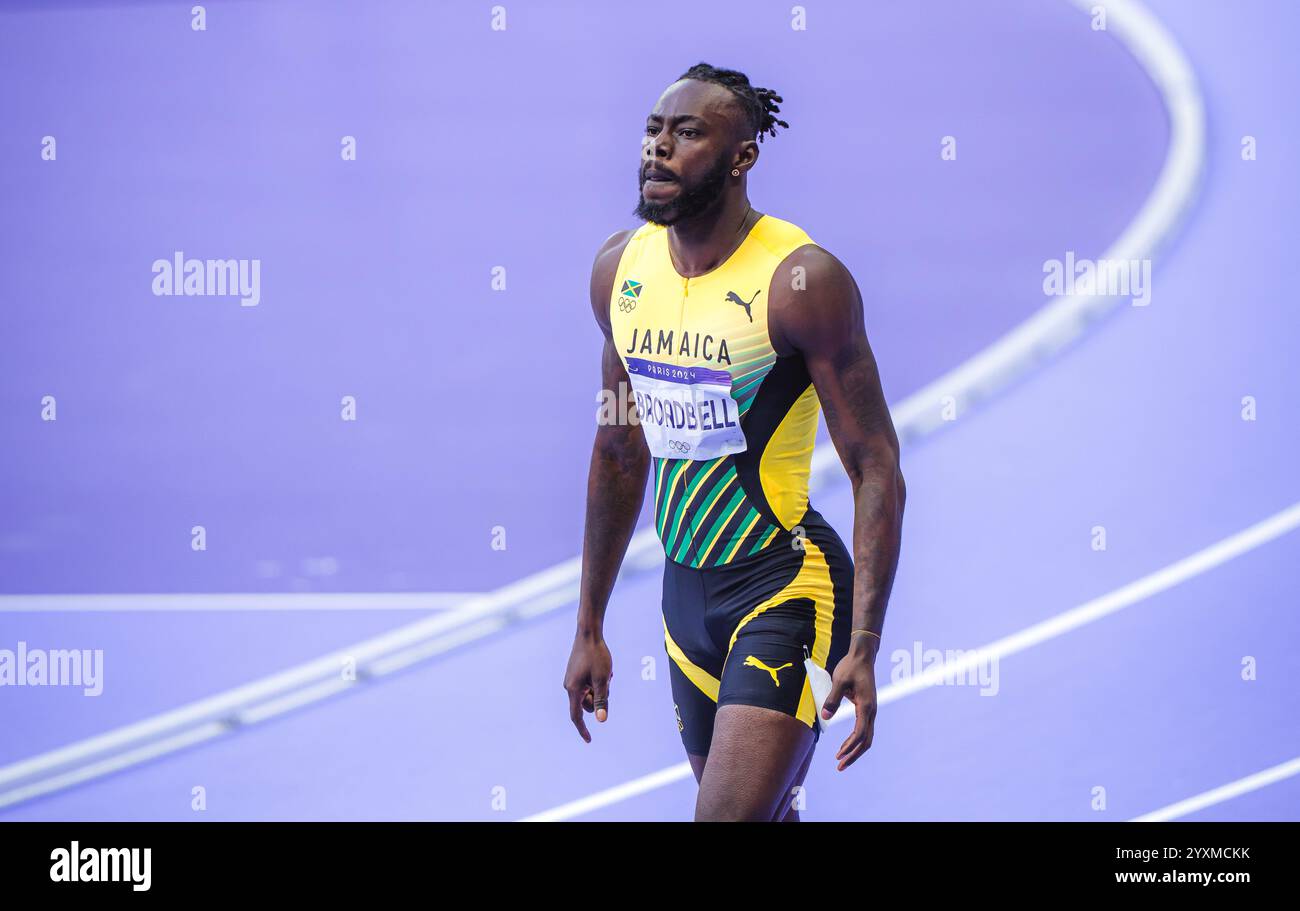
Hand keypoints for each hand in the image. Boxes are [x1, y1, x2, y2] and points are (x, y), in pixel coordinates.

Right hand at [563, 630, 612, 742]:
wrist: (588, 633)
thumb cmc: (596, 656)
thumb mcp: (603, 680)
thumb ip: (602, 700)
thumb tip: (601, 719)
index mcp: (573, 690)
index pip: (576, 716)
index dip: (583, 729)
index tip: (589, 740)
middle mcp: (570, 686)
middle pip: (586, 704)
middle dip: (599, 698)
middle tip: (608, 682)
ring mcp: (572, 678)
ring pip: (589, 693)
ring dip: (600, 689)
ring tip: (607, 674)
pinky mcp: (576, 672)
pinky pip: (588, 684)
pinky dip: (597, 681)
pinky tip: (604, 669)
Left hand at [821, 641, 877, 770]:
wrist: (863, 656)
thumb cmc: (850, 667)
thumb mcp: (838, 681)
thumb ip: (832, 699)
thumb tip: (825, 718)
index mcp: (866, 706)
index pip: (860, 733)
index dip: (849, 747)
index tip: (838, 756)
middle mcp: (871, 710)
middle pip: (866, 740)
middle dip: (853, 755)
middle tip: (839, 766)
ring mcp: (871, 710)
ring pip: (867, 737)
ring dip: (855, 750)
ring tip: (842, 760)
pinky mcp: (867, 708)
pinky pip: (865, 729)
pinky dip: (857, 740)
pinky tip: (847, 745)